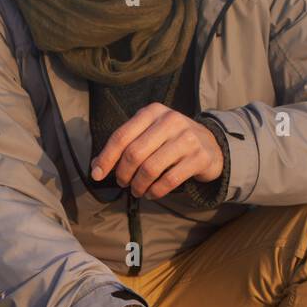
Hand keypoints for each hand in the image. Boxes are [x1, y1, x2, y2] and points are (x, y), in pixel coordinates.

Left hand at [91, 104, 223, 199]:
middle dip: (123, 174)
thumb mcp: (148, 135)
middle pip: (134, 154)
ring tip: (137, 191)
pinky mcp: (199, 157)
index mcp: (152, 112)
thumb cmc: (170, 141)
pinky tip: (151, 194)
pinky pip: (169, 181)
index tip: (96, 175)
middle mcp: (170, 121)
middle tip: (123, 183)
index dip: (106, 158)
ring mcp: (186, 138)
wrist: (211, 144)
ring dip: (138, 186)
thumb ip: (124, 146)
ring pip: (150, 169)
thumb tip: (96, 167)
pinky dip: (155, 192)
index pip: (121, 136)